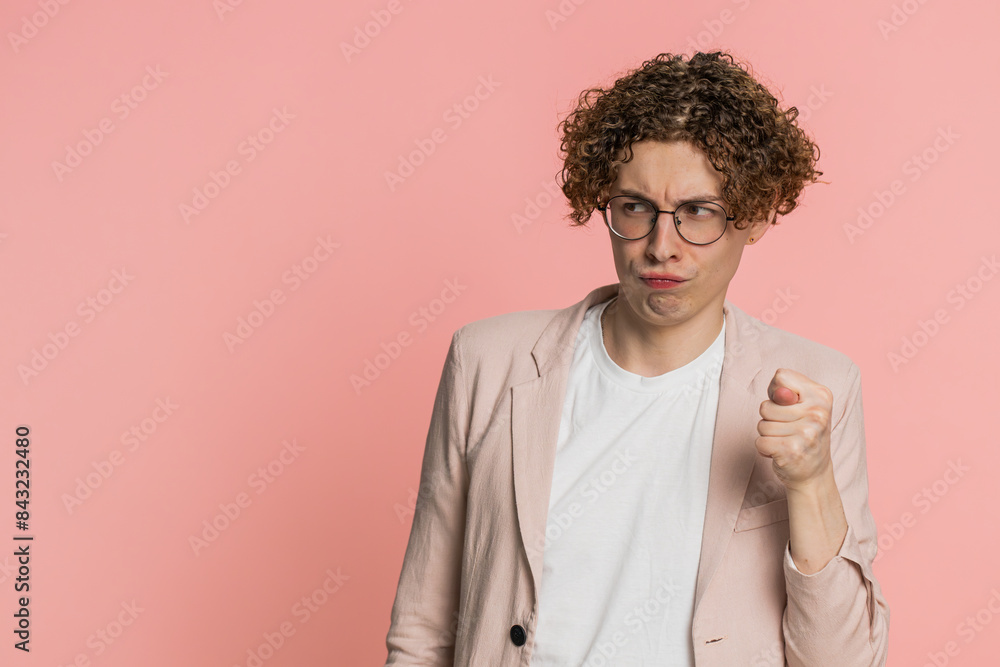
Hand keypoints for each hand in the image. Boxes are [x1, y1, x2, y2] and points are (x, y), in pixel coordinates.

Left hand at [755, 368, 834, 491]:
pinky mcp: (793, 450)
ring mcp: (807, 432)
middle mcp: (818, 413)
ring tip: (786, 440)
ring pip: (762, 424)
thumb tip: (778, 394)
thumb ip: (785, 393)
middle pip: (766, 405)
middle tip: (789, 430)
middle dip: (770, 419)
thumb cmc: (803, 434)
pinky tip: (781, 452)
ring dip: (768, 435)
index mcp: (822, 395)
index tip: (789, 405)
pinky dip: (765, 449)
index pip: (781, 376)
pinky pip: (760, 442)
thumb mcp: (801, 406)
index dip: (776, 392)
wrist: (815, 473)